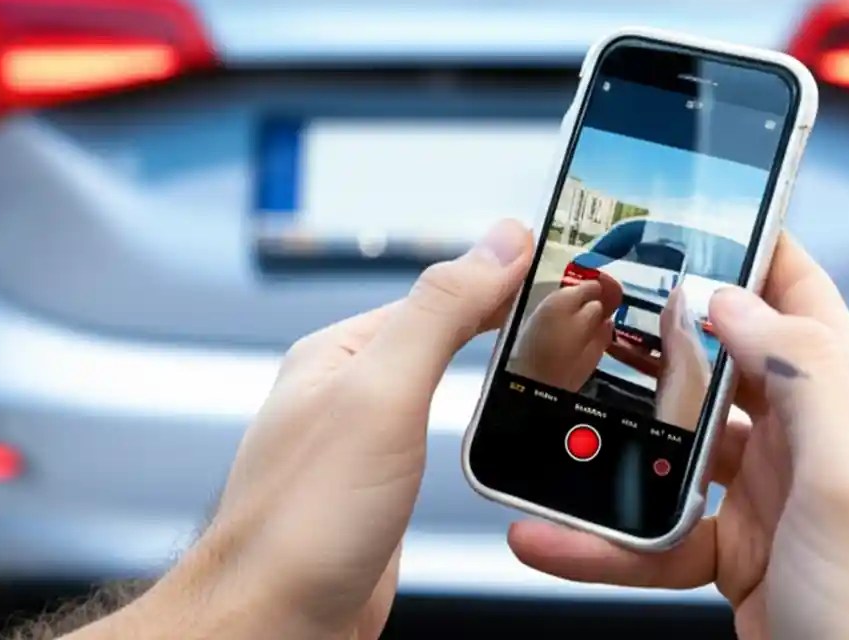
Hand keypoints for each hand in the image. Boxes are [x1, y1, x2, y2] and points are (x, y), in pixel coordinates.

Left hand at [76, 220, 533, 639]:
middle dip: (503, 315)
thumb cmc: (302, 521)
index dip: (501, 274)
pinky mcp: (383, 487)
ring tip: (547, 348)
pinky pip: (439, 430)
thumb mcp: (381, 393)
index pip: (438, 291)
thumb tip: (495, 245)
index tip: (562, 262)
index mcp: (340, 352)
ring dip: (493, 363)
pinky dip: (478, 416)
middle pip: (442, 331)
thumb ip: (438, 314)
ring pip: (442, 381)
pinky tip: (495, 422)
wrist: (276, 623)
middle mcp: (349, 390)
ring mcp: (365, 440)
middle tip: (572, 306)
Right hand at [509, 235, 848, 639]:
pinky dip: (605, 533)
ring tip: (561, 425)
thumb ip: (808, 377)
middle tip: (597, 311)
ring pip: (678, 442)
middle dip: (659, 336)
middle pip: (725, 360)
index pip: (802, 296)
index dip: (753, 247)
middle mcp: (809, 442)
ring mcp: (768, 496)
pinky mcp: (734, 549)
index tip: (695, 213)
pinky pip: (655, 526)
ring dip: (618, 437)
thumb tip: (740, 303)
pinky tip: (561, 536)